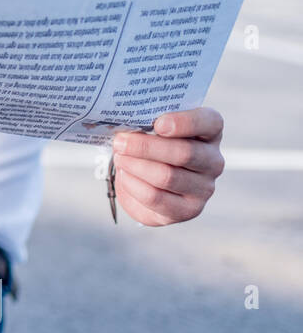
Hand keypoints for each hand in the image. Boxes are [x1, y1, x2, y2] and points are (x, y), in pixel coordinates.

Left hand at [111, 107, 224, 225]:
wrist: (148, 183)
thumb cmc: (152, 146)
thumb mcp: (152, 129)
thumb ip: (147, 122)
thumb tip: (125, 127)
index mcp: (210, 132)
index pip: (210, 122)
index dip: (185, 122)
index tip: (158, 123)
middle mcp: (213, 161)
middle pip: (184, 153)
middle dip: (145, 147)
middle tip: (119, 142)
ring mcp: (204, 188)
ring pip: (167, 177)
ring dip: (136, 166)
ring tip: (119, 158)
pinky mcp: (188, 210)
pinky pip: (155, 197)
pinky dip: (133, 185)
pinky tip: (124, 175)